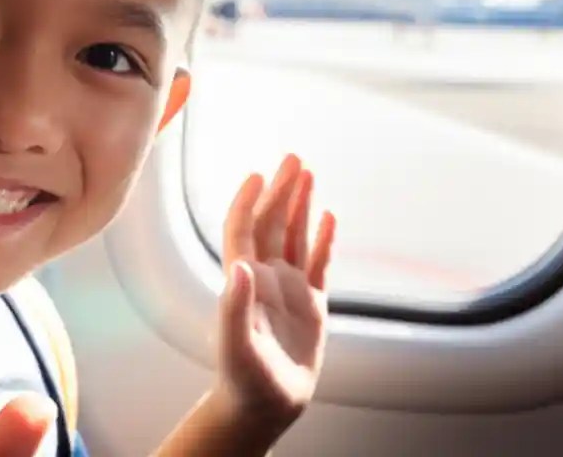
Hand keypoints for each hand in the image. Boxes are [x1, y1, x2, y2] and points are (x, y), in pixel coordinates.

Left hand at [216, 154, 335, 427]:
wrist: (266, 404)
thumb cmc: (244, 379)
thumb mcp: (235, 344)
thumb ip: (234, 306)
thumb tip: (239, 266)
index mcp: (243, 281)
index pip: (243, 229)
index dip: (249, 201)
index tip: (258, 173)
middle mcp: (264, 277)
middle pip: (272, 223)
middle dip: (281, 190)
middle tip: (293, 158)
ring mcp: (288, 288)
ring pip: (294, 235)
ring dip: (300, 205)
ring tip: (308, 173)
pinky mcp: (310, 303)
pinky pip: (318, 262)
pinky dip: (322, 238)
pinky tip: (328, 216)